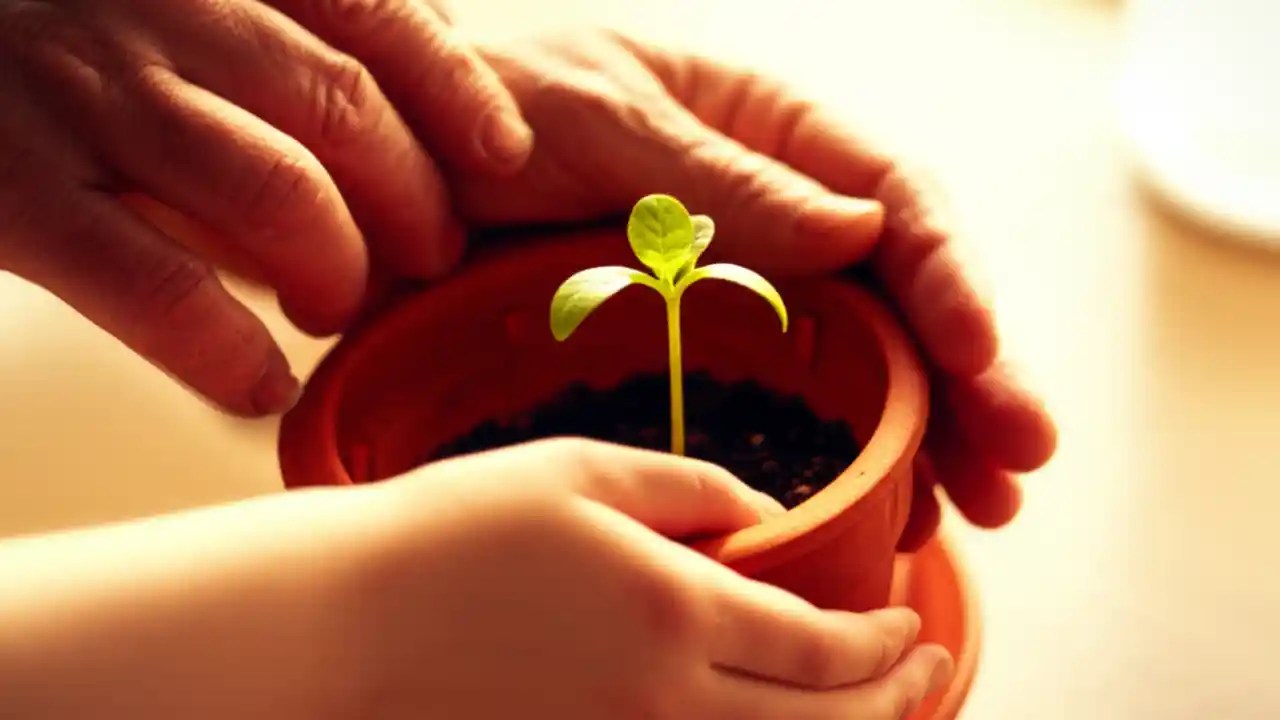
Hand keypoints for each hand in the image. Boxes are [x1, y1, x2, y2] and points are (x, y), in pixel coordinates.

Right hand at [0, 0, 530, 415]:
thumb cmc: (57, 40)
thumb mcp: (173, 13)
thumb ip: (272, 52)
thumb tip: (404, 129)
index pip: (374, 15)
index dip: (457, 91)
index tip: (507, 155)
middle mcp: (157, 12)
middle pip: (345, 110)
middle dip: (412, 202)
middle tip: (425, 260)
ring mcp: (85, 96)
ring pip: (280, 193)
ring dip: (337, 271)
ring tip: (335, 311)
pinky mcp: (13, 193)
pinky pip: (163, 288)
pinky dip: (231, 352)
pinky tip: (260, 382)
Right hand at [342, 439, 953, 718]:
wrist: (351, 620)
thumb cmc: (458, 528)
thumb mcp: (585, 471)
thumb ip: (695, 488)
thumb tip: (768, 516)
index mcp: (674, 610)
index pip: (824, 648)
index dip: (886, 643)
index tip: (912, 619)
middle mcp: (666, 701)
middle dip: (894, 701)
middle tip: (929, 669)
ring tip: (881, 712)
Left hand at [442, 31, 1057, 547]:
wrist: (391, 158)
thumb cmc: (491, 105)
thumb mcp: (604, 122)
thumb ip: (722, 180)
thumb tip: (860, 229)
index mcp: (767, 134)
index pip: (894, 199)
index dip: (950, 280)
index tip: (980, 359)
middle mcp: (771, 213)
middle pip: (899, 297)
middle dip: (968, 381)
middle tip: (1015, 465)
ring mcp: (735, 288)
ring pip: (858, 362)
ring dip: (923, 435)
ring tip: (972, 511)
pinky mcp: (689, 350)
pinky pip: (782, 403)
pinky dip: (835, 457)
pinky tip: (878, 509)